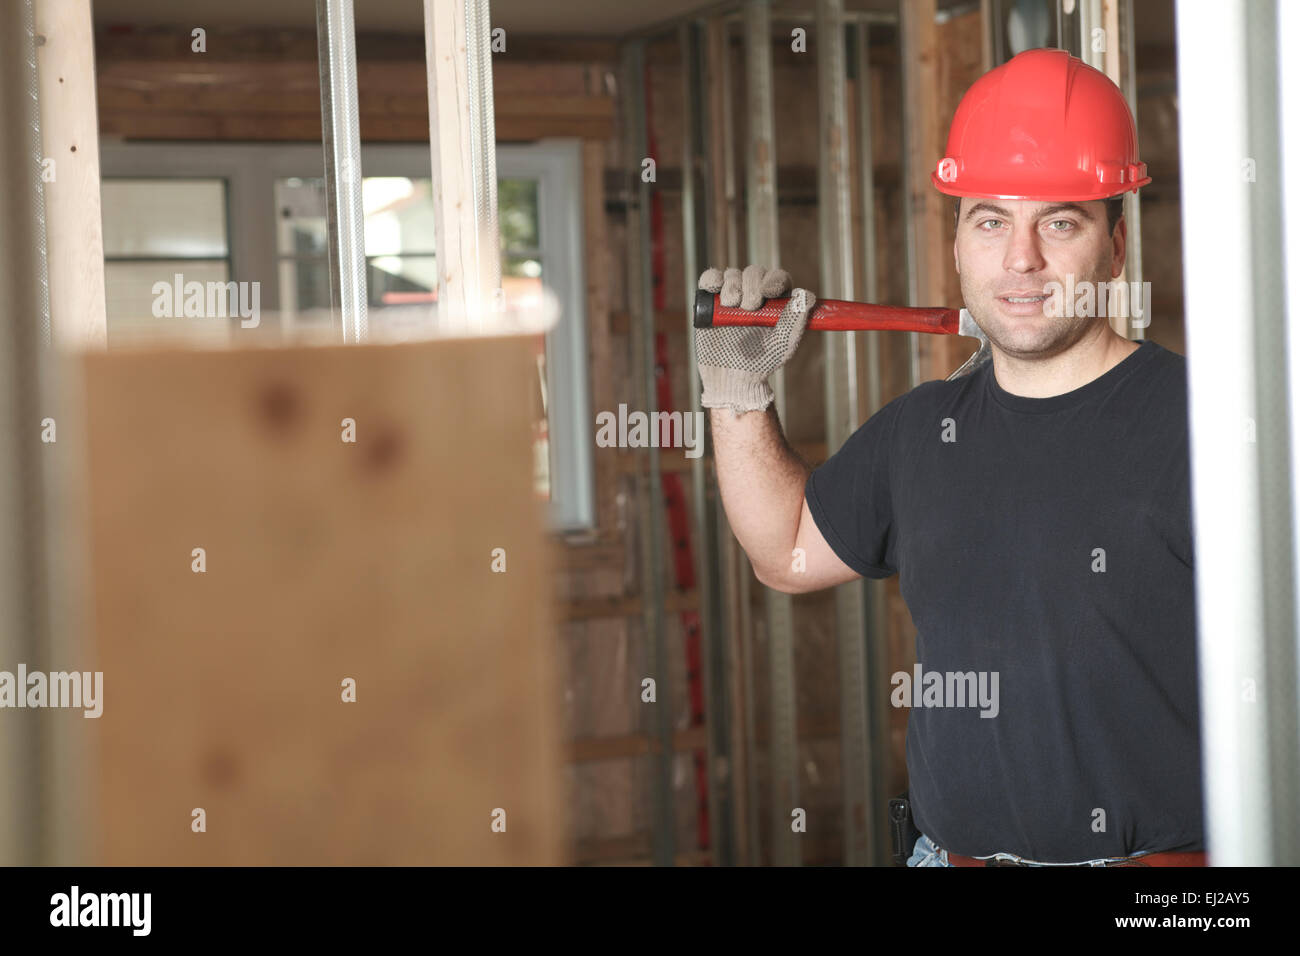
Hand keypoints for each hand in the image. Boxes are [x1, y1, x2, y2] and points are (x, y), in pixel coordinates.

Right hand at [695, 265, 814, 412]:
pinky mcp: (710, 301)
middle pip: (754, 272)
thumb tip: (806, 295)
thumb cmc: (762, 363)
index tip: (768, 292)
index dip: (773, 280)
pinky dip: (711, 279)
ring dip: (733, 286)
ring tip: (732, 306)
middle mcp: (754, 294)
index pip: (777, 278)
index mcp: (775, 301)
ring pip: (732, 274)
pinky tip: (715, 289)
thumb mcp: (783, 344)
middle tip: (749, 307)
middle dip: (751, 286)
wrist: (731, 379)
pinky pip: (710, 278)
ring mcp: (731, 296)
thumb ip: (796, 320)